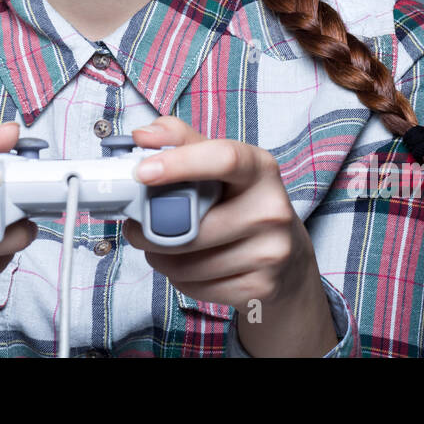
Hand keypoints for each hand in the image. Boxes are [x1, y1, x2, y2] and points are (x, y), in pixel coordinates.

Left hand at [122, 116, 323, 318]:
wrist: (288, 261)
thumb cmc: (243, 204)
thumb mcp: (222, 166)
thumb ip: (182, 142)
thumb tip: (142, 135)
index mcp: (260, 169)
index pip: (223, 158)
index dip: (179, 164)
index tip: (142, 172)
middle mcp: (271, 209)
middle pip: (193, 224)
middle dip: (149, 229)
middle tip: (135, 226)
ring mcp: (269, 252)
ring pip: (187, 262)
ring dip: (159, 257)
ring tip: (161, 247)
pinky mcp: (260, 288)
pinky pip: (196, 285)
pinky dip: (179, 278)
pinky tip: (188, 266)